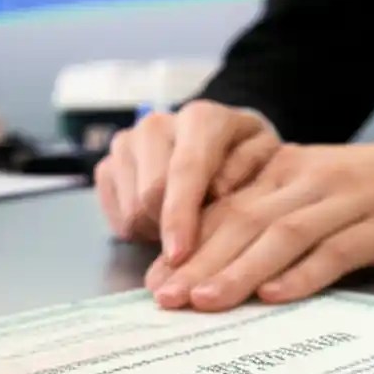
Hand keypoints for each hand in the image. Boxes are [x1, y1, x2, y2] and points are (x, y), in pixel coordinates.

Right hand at [93, 100, 280, 259]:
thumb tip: (218, 191)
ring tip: (182, 225)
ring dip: (156, 231)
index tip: (179, 256)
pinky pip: (115, 216)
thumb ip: (250, 168)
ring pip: (130, 210)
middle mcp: (155, 124)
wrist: (218, 139)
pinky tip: (161, 221)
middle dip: (169, 229)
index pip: (184, 170)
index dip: (180, 216)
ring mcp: (125, 144)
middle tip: (197, 240)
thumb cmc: (245, 153)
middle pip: (149, 195)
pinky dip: (137, 229)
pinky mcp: (106, 165)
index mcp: (200, 118)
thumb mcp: (266, 156)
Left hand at [145, 128, 373, 310]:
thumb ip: (266, 216)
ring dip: (239, 271)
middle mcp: (306, 181)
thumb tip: (209, 260)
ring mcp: (345, 203)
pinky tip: (276, 296)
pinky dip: (304, 274)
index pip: (223, 209)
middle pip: (242, 222)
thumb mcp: (312, 190)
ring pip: (281, 236)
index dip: (185, 245)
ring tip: (204, 301)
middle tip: (163, 298)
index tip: (152, 281)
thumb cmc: (373, 189)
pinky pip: (338, 251)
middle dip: (198, 262)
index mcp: (282, 171)